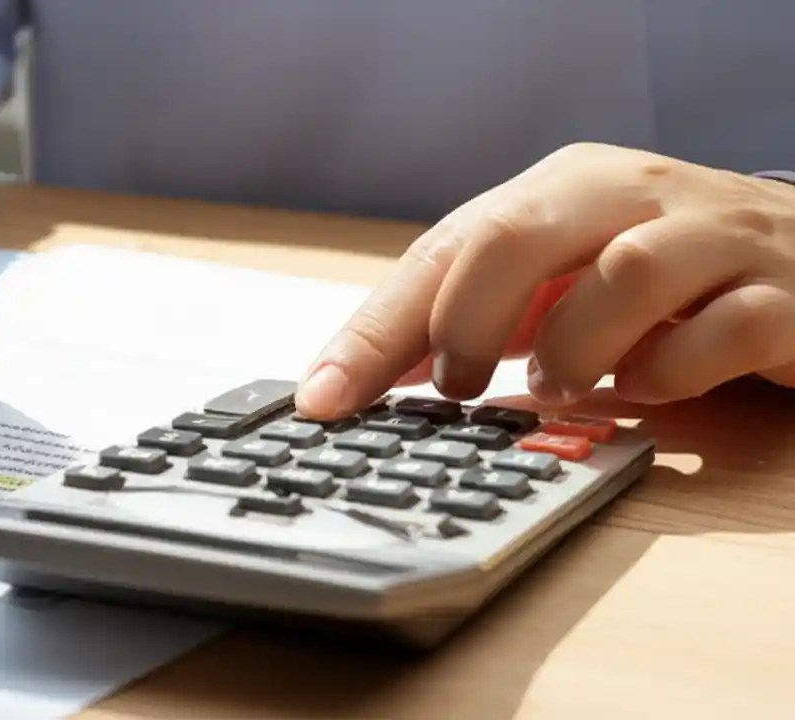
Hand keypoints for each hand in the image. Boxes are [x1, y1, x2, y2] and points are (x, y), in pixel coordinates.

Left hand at [296, 142, 794, 417]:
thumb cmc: (659, 276)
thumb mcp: (556, 282)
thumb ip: (470, 316)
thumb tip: (359, 376)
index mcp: (562, 188)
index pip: (445, 249)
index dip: (377, 329)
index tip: (325, 397)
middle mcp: (632, 196)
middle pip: (517, 238)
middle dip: (464, 325)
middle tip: (458, 386)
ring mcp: (712, 239)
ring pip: (624, 276)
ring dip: (572, 352)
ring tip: (559, 388)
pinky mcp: (783, 294)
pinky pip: (724, 330)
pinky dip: (673, 371)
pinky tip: (651, 386)